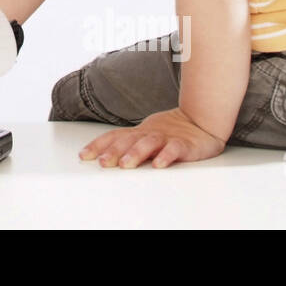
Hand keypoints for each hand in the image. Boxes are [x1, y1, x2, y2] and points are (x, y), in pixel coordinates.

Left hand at [77, 106, 225, 168]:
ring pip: (149, 143)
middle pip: (129, 140)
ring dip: (136, 153)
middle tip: (102, 162)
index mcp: (138, 132)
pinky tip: (159, 164)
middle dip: (114, 151)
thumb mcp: (145, 136)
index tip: (84, 155)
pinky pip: (175, 149)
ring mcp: (166, 138)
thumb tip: (102, 155)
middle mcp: (149, 133)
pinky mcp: (184, 145)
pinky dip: (166, 155)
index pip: (114, 136)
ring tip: (125, 164)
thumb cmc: (170, 132)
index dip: (98, 145)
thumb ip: (128, 144)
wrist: (201, 121)